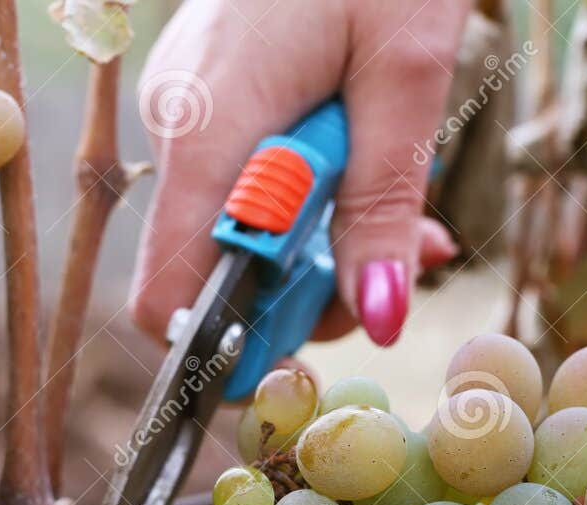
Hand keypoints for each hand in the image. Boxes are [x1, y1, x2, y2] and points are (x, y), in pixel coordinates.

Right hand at [128, 0, 466, 346]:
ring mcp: (190, 107)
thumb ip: (384, 202)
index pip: (171, 295)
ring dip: (327, 246)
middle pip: (216, 272)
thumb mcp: (406, 72)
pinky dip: (313, 198)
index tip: (317, 352)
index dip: (234, 348)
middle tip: (401, 272)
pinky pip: (251, 177)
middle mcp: (179, 125)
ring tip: (415, 224)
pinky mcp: (212, 91)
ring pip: (241, 227)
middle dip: (310, 294)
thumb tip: (378, 319)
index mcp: (207, 130)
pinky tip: (374, 171)